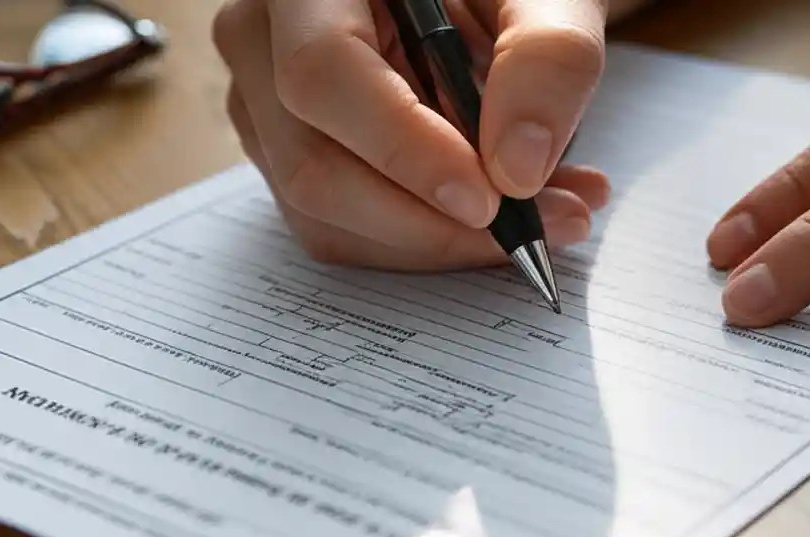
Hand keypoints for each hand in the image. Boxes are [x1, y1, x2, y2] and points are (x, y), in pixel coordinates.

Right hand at [211, 0, 612, 270]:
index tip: (487, 199)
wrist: (479, 4)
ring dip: (440, 241)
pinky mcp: (287, 161)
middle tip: (541, 226)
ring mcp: (263, 110)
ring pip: (326, 218)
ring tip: (544, 214)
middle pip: (313, 167)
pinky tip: (502, 215)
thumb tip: (517, 171)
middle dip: (432, 223)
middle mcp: (262, 44)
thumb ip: (547, 58)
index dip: (402, 149)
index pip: (324, 74)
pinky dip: (427, 241)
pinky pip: (342, 232)